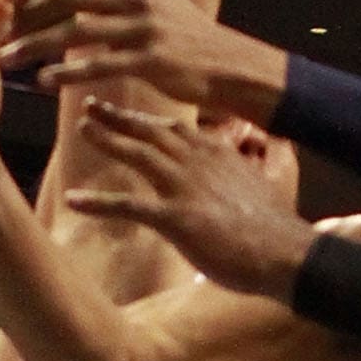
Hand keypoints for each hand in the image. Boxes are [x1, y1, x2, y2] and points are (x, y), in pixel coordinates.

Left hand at [0, 0, 283, 107]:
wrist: (229, 66)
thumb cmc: (184, 40)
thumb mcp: (151, 4)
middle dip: (26, 14)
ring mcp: (143, 25)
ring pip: (76, 32)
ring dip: (36, 45)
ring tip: (9, 59)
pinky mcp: (151, 58)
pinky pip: (99, 64)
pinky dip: (68, 71)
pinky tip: (44, 81)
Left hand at [67, 99, 316, 296]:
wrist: (286, 253)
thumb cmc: (277, 229)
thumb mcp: (263, 188)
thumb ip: (247, 173)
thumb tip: (260, 163)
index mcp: (217, 154)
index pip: (177, 130)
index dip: (149, 122)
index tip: (131, 115)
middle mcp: (198, 162)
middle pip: (151, 132)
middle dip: (119, 117)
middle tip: (92, 107)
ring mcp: (184, 186)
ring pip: (137, 154)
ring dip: (106, 139)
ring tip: (82, 129)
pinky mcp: (175, 217)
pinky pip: (127, 205)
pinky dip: (98, 201)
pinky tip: (74, 200)